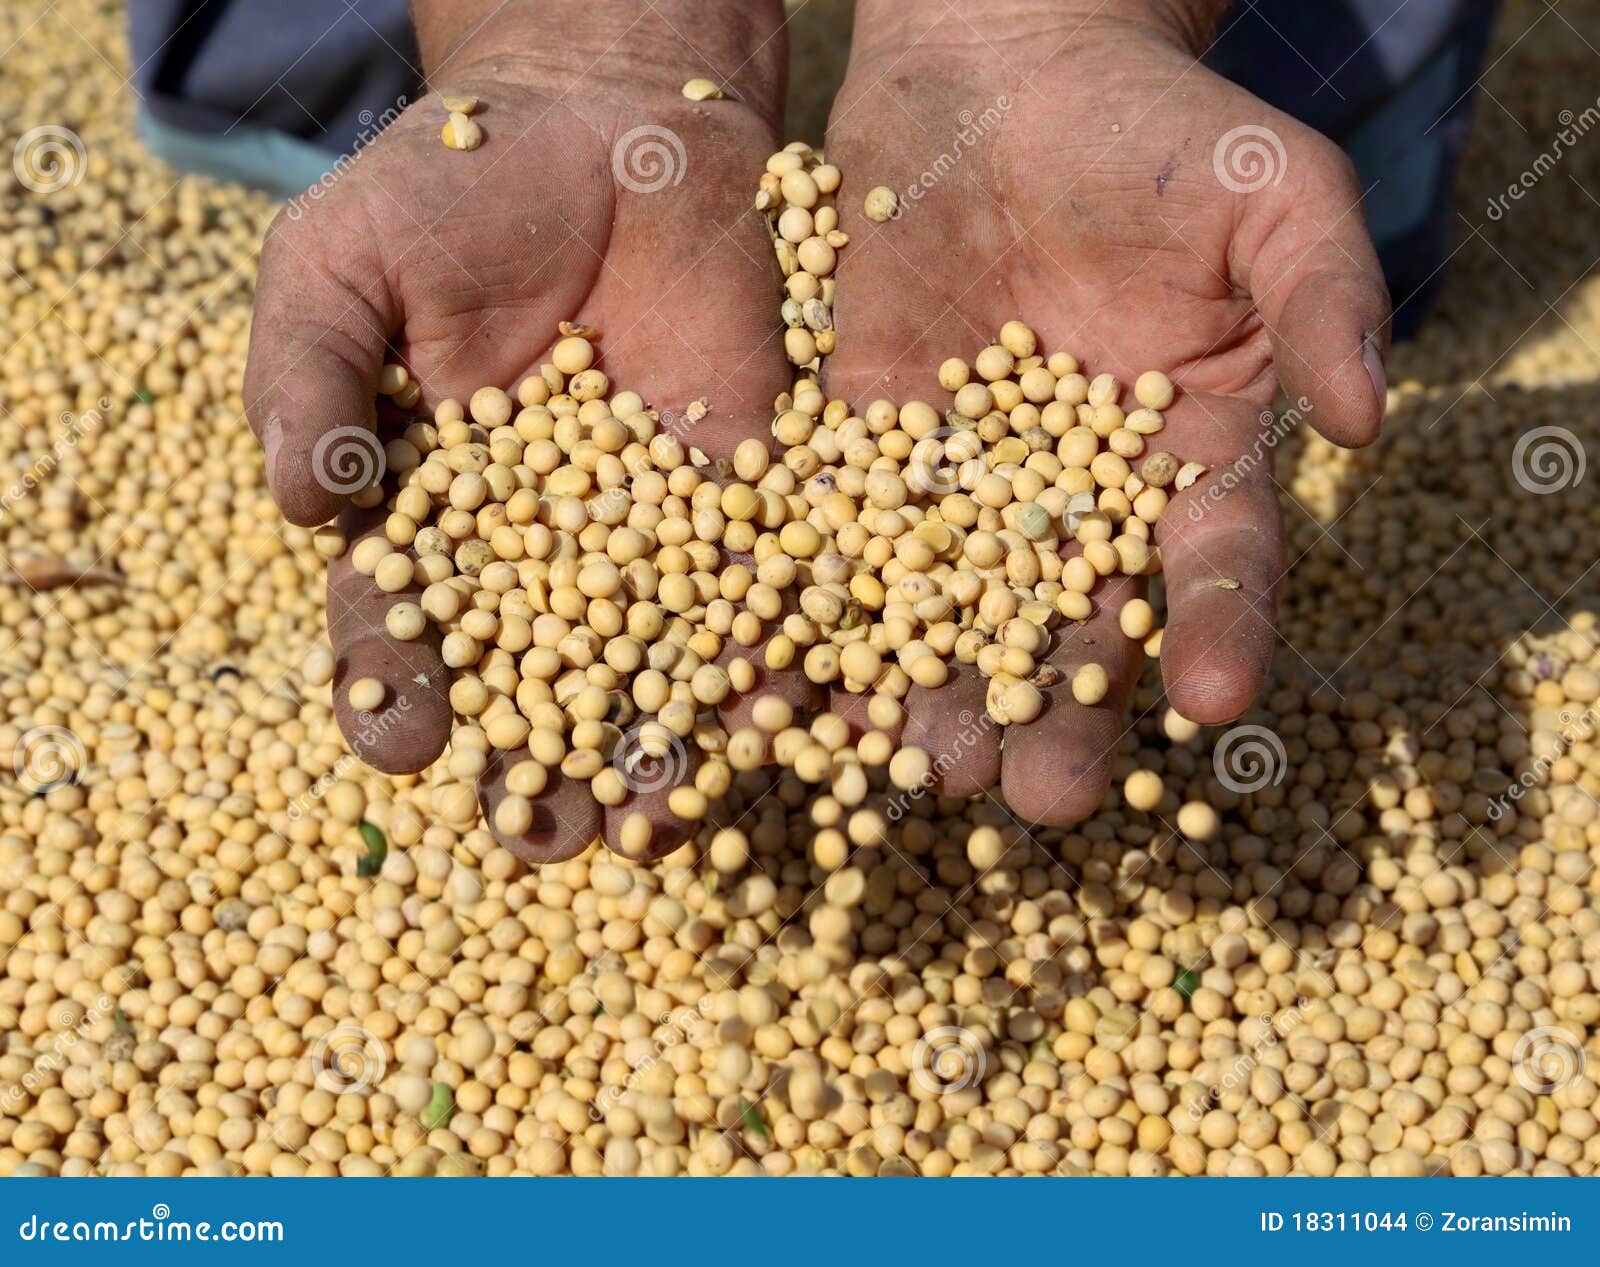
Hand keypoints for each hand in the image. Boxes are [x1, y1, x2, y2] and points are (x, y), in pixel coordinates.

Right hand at [245, 2, 794, 862]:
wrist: (606, 128)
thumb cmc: (450, 190)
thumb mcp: (341, 264)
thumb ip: (310, 378)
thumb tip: (294, 505)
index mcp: (427, 514)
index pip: (401, 622)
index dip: (396, 684)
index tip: (398, 744)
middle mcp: (538, 551)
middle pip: (534, 679)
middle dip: (540, 763)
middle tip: (549, 840)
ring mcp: (647, 533)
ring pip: (652, 663)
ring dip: (658, 747)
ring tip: (664, 825)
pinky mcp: (744, 497)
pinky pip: (762, 591)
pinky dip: (774, 657)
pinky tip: (781, 721)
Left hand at [823, 0, 1389, 823]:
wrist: (997, 77)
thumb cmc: (1154, 130)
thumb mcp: (1270, 194)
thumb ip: (1326, 298)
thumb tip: (1368, 425)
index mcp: (1187, 456)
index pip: (1215, 560)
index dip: (1220, 627)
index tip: (1215, 699)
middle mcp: (1074, 501)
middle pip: (1075, 625)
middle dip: (1064, 715)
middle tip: (1045, 800)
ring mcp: (962, 489)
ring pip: (954, 613)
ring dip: (939, 697)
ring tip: (926, 772)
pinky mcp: (862, 458)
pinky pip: (843, 549)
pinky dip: (824, 618)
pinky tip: (805, 689)